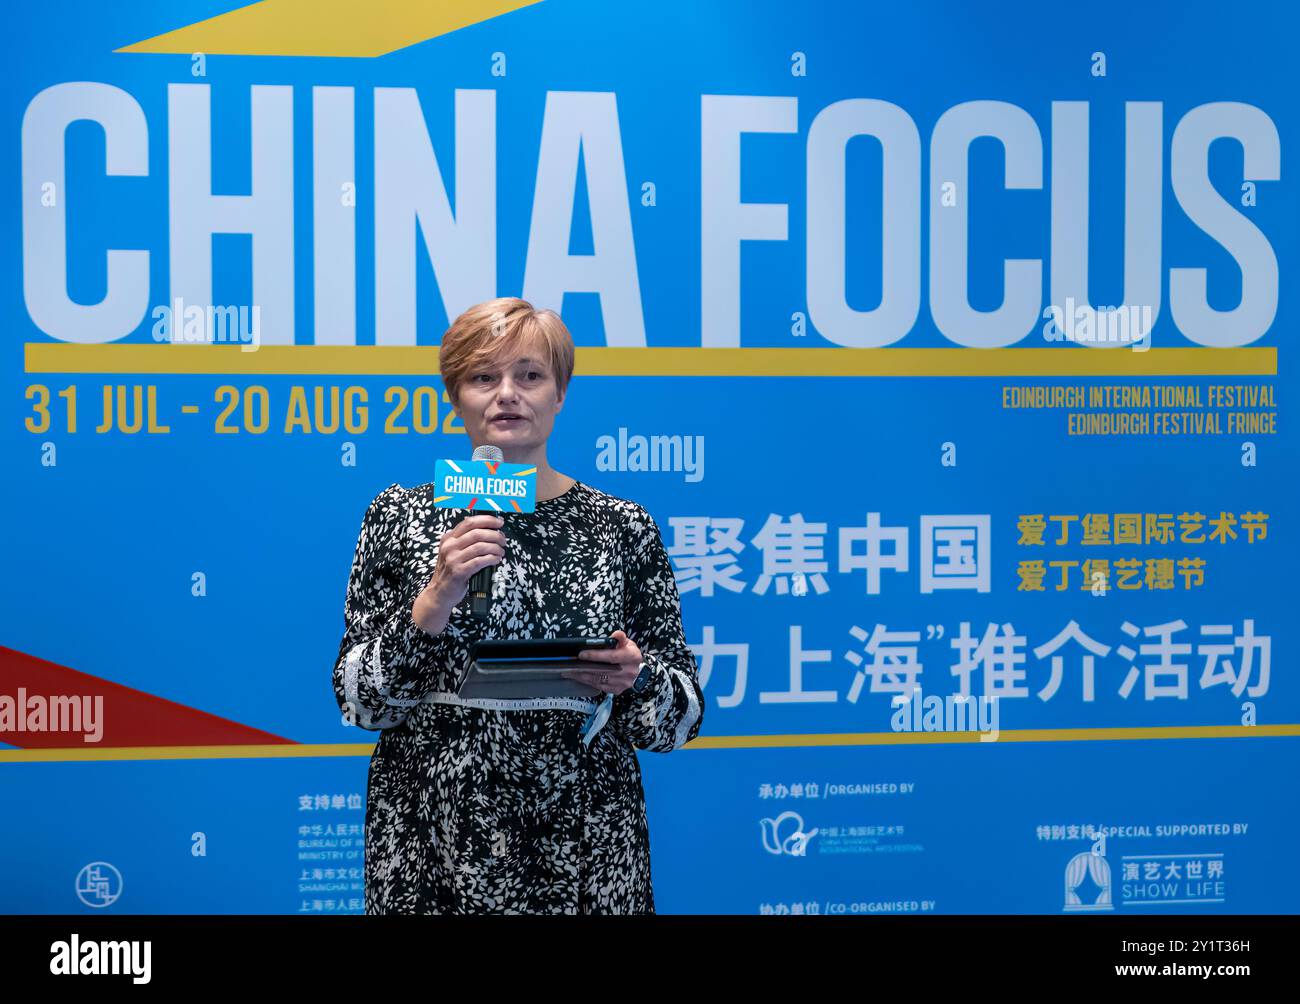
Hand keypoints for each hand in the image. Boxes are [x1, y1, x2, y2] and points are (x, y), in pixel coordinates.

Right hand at [412, 513, 505, 633]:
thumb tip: (489, 530)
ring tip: (501, 551)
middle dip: (494, 535)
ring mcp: (453, 559)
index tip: (499, 523)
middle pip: (477, 533)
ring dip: (495, 548)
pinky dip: (492, 559)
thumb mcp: (453, 551)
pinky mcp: (459, 572)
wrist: (440, 593)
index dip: (487, 520)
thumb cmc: (451, 571)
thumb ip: (466, 540)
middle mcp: (449, 547)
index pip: (469, 522)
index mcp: (448, 538)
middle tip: (503, 540)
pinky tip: (496, 559)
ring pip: (480, 546)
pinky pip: (480, 561)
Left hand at [563, 630, 642, 693]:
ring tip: (571, 671)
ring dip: (583, 676)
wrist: (637, 670)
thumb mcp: (627, 643)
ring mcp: (624, 683)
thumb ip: (620, 638)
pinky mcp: (617, 690)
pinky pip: (599, 686)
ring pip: (599, 680)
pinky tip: (579, 677)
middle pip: (603, 670)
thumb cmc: (629, 654)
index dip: (596, 656)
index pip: (612, 657)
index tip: (582, 654)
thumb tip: (617, 634)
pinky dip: (588, 682)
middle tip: (571, 664)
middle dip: (586, 667)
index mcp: (632, 657)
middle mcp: (629, 671)